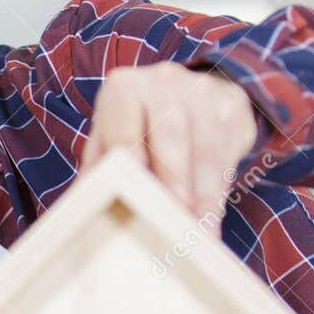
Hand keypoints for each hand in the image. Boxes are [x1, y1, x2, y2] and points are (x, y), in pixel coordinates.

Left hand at [80, 63, 258, 223]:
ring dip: (202, 193)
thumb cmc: (141, 125)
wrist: (190, 91)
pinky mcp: (231, 107)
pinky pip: (226, 153)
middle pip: (170, 133)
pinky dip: (218, 192)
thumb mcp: (112, 136)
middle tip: (175, 213)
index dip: (130, 150)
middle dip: (173, 176)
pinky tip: (211, 220)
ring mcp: (201, 92)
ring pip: (204, 147)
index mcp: (124, 89)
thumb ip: (99, 167)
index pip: (124, 123)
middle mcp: (163, 84)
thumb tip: (83, 206)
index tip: (134, 181)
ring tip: (197, 230)